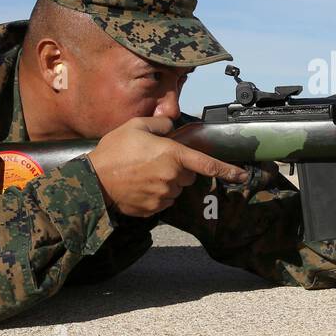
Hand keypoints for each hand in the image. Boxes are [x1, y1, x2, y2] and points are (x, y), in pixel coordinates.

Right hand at [87, 116, 248, 217]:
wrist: (92, 182)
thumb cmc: (113, 151)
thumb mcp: (136, 126)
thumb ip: (160, 125)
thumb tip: (171, 129)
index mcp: (172, 156)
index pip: (208, 165)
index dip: (228, 170)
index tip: (243, 175)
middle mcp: (172, 178)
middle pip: (187, 175)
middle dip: (177, 168)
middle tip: (153, 160)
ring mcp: (163, 196)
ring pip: (176, 189)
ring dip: (166, 181)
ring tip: (141, 173)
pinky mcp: (153, 209)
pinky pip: (163, 201)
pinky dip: (155, 193)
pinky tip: (138, 185)